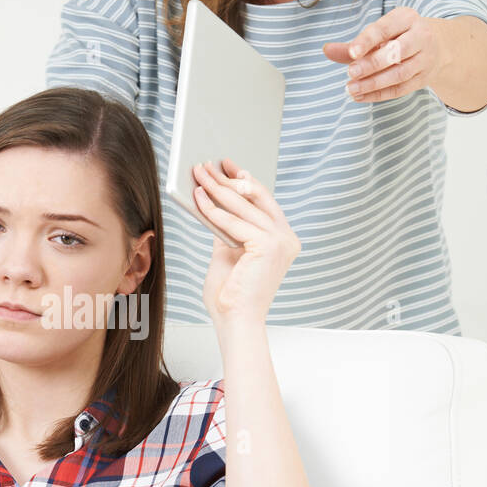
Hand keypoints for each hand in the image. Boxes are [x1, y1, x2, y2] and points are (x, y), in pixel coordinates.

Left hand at [192, 160, 299, 328]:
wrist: (235, 321)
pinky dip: (214, 211)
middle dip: (228, 180)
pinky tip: (199, 199)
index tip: (225, 165)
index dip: (243, 180)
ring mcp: (282, 241)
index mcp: (283, 239)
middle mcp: (288, 238)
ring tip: (198, 176)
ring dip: (217, 189)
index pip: (263, 201)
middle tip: (206, 165)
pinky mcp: (269, 247)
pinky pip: (235, 223)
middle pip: (256, 198)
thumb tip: (214, 199)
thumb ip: (227, 227)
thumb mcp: (227, 251)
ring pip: (243, 207)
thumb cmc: (230, 293)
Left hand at [323, 6, 447, 102]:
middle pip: (396, 52)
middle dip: (372, 64)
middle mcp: (420, 36)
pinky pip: (401, 88)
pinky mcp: (424, 78)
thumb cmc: (398, 37)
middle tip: (350, 73)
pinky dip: (380, 94)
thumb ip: (353, 45)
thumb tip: (326, 50)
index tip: (351, 53)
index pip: (385, 28)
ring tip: (351, 89)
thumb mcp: (379, 34)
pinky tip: (361, 97)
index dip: (367, 40)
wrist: (437, 46)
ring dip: (374, 83)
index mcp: (406, 18)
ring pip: (400, 73)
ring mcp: (425, 58)